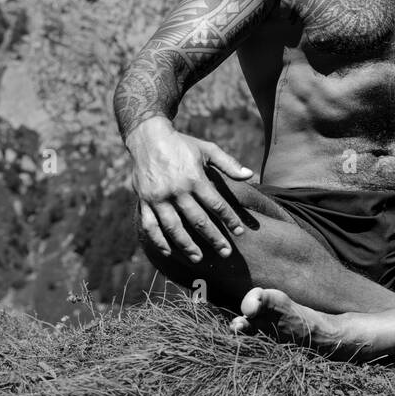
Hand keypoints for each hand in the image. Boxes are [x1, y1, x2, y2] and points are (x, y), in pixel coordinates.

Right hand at [127, 118, 254, 263]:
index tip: (239, 233)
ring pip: (174, 227)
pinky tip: (169, 252)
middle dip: (214, 238)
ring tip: (199, 258)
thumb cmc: (182, 144)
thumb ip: (229, 164)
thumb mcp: (208, 150)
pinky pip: (150, 225)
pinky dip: (158, 240)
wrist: (148, 136)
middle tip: (226, 253)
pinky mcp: (144, 200)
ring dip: (187, 245)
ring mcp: (158, 197)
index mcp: (194, 178)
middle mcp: (176, 190)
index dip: (229, 219)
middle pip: (198, 220)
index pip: (216, 204)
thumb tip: (250, 175)